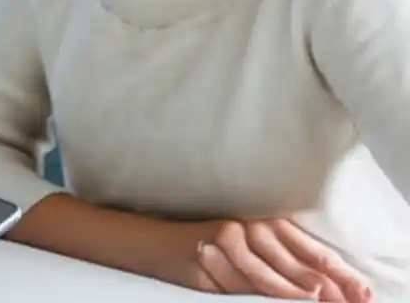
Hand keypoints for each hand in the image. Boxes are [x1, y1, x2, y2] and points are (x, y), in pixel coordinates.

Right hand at [194, 219, 373, 301]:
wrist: (159, 244)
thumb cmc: (208, 257)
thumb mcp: (247, 265)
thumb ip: (278, 273)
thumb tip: (318, 295)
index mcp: (273, 228)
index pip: (315, 253)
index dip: (341, 274)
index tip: (362, 294)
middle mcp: (260, 225)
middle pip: (304, 257)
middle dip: (330, 283)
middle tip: (352, 300)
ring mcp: (240, 229)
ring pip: (279, 264)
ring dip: (301, 286)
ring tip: (323, 298)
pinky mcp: (220, 235)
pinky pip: (251, 268)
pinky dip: (271, 284)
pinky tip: (288, 295)